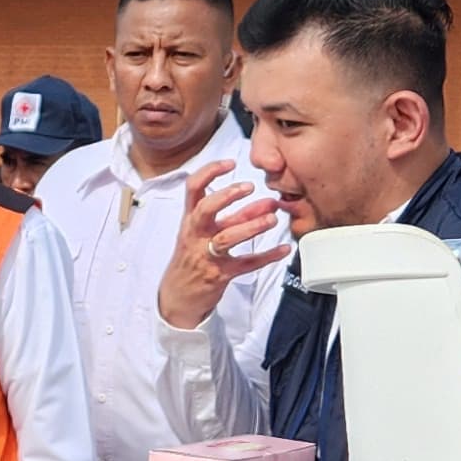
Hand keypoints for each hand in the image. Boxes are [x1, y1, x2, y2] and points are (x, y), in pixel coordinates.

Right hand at [159, 166, 289, 330]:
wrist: (177, 296)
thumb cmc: (192, 259)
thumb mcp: (203, 234)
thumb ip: (232, 217)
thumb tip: (263, 203)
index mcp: (190, 221)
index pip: (193, 189)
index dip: (210, 172)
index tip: (230, 163)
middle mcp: (196, 235)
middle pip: (206, 210)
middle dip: (227, 196)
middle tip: (249, 187)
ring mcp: (206, 255)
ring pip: (227, 238)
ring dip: (251, 226)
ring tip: (272, 218)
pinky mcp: (219, 275)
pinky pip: (245, 264)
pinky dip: (266, 257)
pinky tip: (283, 249)